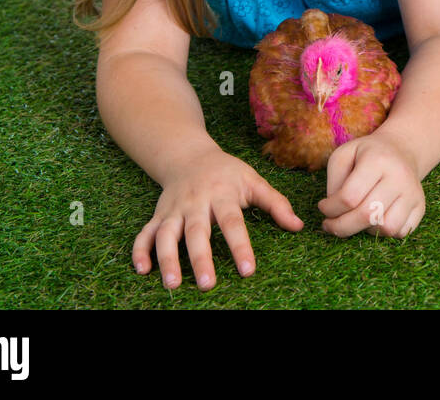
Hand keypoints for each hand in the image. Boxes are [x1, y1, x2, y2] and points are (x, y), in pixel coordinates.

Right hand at [132, 147, 303, 290]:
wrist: (190, 156)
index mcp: (222, 194)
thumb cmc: (227, 173)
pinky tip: (142, 270)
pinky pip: (145, 233)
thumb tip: (299, 226)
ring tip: (173, 284)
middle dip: (201, 258)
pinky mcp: (158, 215)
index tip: (248, 269)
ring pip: (167, 235)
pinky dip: (140, 250)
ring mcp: (174, 210)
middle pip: (197, 232)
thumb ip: (276, 203)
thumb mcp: (253, 180)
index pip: (232, 222)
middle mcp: (196, 203)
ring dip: (168, 259)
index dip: (240, 246)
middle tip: (208, 284)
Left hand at [318, 132, 424, 238]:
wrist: (401, 150)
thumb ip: (333, 181)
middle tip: (330, 225)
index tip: (323, 207)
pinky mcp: (420, 206)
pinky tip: (374, 219)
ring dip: (365, 230)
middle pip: (367, 215)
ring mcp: (413, 193)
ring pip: (386, 228)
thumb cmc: (366, 155)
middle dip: (342, 227)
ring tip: (357, 218)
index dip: (330, 209)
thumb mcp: (343, 155)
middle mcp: (400, 176)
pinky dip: (384, 233)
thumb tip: (333, 211)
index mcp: (378, 159)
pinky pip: (401, 233)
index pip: (349, 196)